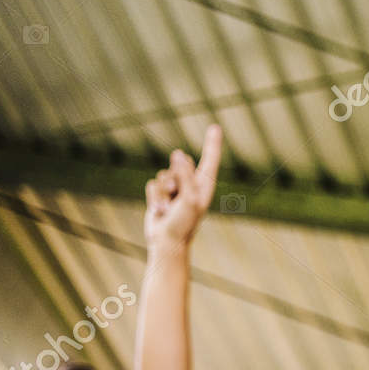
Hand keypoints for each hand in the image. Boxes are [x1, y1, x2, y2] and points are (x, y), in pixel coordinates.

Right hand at [144, 125, 222, 247]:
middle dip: (174, 178)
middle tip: (177, 198)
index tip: (216, 127)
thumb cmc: (183, 223)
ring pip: (163, 174)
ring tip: (168, 209)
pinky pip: (152, 184)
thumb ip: (184, 174)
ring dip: (162, 192)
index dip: (212, 143)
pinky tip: (160, 211)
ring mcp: (175, 189)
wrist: (167, 242)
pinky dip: (153, 197)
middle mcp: (191, 185)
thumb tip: (178, 153)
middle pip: (179, 164)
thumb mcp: (188, 198)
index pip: (209, 160)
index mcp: (204, 186)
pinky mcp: (161, 194)